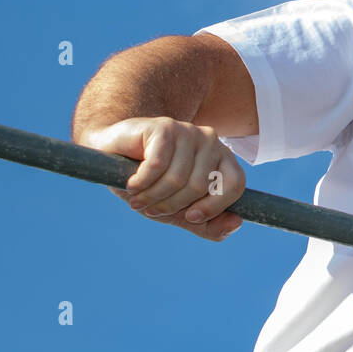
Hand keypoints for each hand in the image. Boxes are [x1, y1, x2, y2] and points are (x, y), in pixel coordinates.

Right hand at [79, 116, 245, 241]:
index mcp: (223, 160)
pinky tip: (131, 184)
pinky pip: (157, 166)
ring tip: (138, 198)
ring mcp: (188, 132)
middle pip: (200, 186)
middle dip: (171, 206)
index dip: (213, 207)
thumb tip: (236, 223)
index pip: (235, 184)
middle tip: (151, 208)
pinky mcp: (164, 127)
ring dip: (151, 197)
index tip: (189, 217)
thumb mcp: (180, 212)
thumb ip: (209, 224)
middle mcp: (211, 142)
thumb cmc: (153, 184)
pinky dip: (140, 183)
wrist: (116, 156)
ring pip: (176, 178)